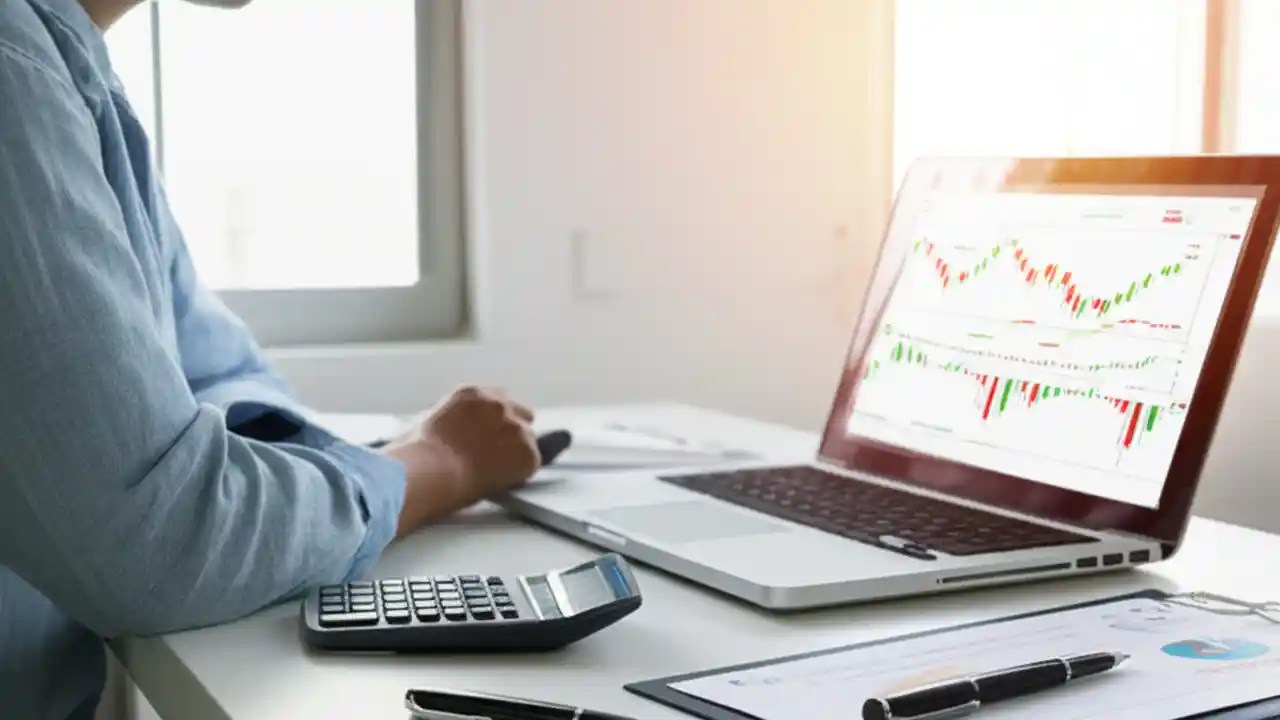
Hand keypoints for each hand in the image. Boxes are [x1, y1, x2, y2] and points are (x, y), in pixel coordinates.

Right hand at [382, 386, 538, 536]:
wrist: (429, 472)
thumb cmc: (415, 456)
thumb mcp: (429, 423)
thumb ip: (454, 420)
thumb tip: (455, 434)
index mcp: (472, 393)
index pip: (497, 400)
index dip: (495, 421)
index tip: (491, 434)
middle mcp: (498, 403)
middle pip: (521, 414)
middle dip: (512, 433)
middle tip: (498, 455)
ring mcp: (515, 426)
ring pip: (527, 440)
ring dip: (515, 454)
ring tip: (491, 473)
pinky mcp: (527, 452)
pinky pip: (531, 463)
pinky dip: (519, 474)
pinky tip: (498, 481)